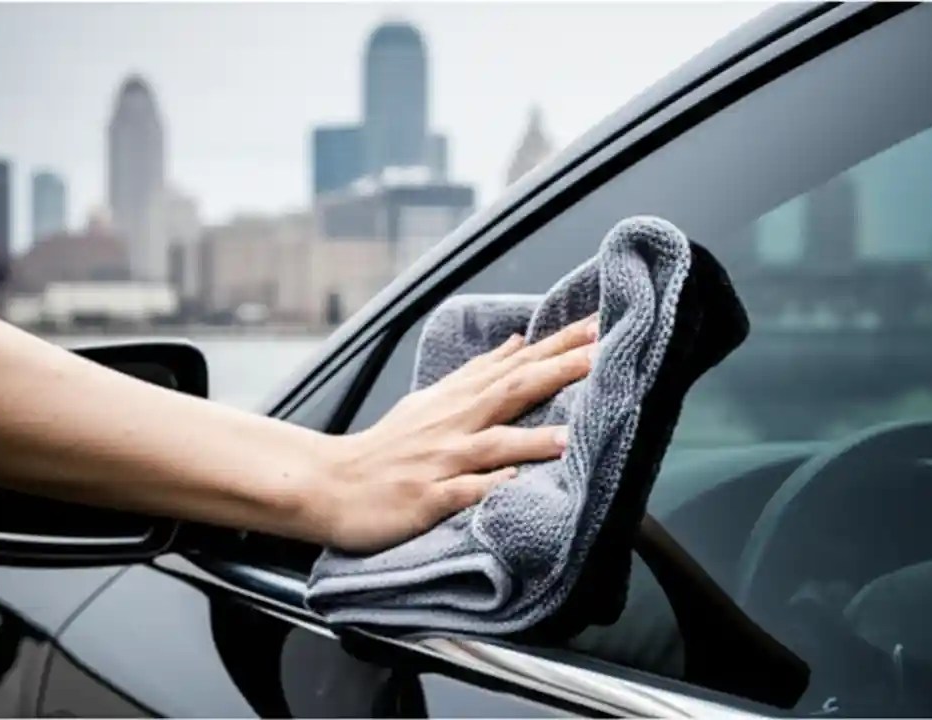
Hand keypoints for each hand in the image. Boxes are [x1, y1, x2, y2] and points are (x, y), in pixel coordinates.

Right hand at [306, 314, 598, 553]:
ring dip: (530, 440)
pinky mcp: (425, 498)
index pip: (516, 364)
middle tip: (600, 352)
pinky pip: (460, 493)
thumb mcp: (433, 400)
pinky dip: (486, 486)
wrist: (330, 484)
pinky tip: (512, 483)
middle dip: (557, 371)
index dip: (557, 346)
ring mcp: (440, 461)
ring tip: (569, 436)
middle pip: (512, 390)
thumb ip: (478, 373)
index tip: (597, 325)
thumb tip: (519, 341)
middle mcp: (453, 424)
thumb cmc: (388, 447)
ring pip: (491, 444)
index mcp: (458, 400)